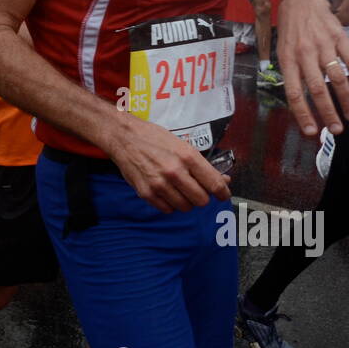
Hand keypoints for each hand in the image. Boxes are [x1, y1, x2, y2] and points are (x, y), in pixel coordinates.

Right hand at [106, 116, 231, 212]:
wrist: (125, 137)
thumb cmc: (155, 138)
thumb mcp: (182, 145)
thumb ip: (202, 165)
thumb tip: (223, 180)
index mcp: (187, 156)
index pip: (214, 184)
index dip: (223, 193)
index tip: (223, 195)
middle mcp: (175, 172)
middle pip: (201, 200)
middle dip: (203, 197)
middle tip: (197, 190)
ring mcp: (159, 184)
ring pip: (185, 207)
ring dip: (186, 201)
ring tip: (179, 190)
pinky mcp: (146, 193)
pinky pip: (167, 209)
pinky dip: (170, 204)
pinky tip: (167, 192)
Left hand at [276, 0, 348, 136]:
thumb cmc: (291, 30)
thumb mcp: (281, 50)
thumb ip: (290, 73)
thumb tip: (299, 103)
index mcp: (288, 59)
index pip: (294, 92)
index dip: (302, 114)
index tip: (311, 131)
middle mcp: (305, 53)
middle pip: (318, 89)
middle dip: (329, 112)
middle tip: (337, 130)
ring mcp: (324, 45)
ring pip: (337, 78)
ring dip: (346, 100)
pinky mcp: (340, 37)